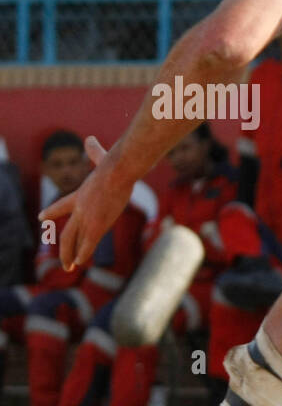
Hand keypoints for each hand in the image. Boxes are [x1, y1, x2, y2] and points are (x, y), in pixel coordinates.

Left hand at [39, 137, 132, 271]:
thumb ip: (95, 151)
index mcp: (80, 195)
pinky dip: (82, 253)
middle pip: (67, 231)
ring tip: (68, 266)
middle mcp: (80, 209)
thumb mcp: (102, 158)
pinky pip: (88, 243)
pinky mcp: (97, 224)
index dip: (50, 212)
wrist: (117, 172)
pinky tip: (79, 263)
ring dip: (71, 255)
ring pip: (74, 240)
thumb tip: (90, 139)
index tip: (41, 217)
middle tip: (63, 258)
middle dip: (65, 246)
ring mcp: (88, 218)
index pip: (61, 206)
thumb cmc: (113, 165)